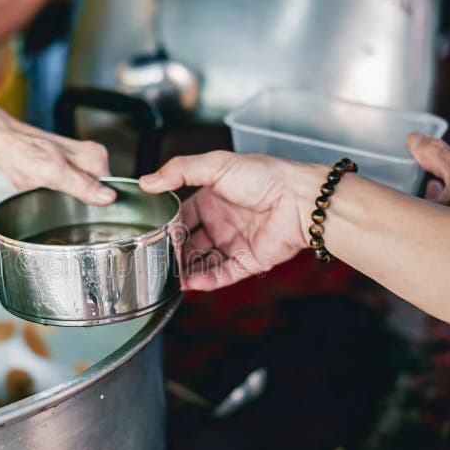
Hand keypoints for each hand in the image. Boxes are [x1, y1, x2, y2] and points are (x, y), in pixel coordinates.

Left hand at [0, 97, 116, 205]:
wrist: (1, 144)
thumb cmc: (23, 152)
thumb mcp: (53, 172)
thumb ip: (81, 185)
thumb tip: (109, 197)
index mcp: (96, 158)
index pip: (113, 191)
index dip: (100, 207)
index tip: (80, 210)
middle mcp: (92, 161)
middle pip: (99, 197)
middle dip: (80, 206)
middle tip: (59, 199)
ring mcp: (80, 167)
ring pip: (84, 198)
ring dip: (66, 203)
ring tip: (51, 195)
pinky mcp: (67, 173)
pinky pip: (70, 195)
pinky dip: (56, 199)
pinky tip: (46, 194)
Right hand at [139, 151, 311, 290]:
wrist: (300, 200)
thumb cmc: (265, 177)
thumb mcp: (216, 166)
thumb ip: (179, 171)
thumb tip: (148, 181)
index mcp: (213, 199)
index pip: (183, 216)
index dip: (168, 226)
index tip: (152, 234)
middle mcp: (223, 222)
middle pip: (190, 242)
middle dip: (175, 252)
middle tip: (157, 259)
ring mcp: (235, 243)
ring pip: (203, 262)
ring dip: (187, 270)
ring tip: (169, 276)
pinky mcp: (248, 261)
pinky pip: (222, 275)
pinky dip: (206, 281)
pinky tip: (190, 283)